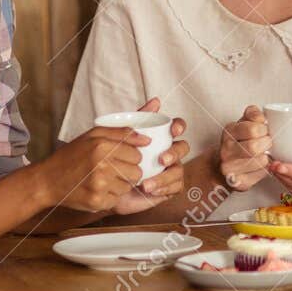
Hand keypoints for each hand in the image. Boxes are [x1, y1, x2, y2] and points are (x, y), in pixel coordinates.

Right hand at [40, 123, 145, 213]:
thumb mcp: (93, 135)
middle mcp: (102, 166)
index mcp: (102, 146)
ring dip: (120, 184)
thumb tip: (146, 139)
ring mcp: (99, 186)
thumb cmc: (71, 156)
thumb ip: (121, 132)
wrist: (48, 180)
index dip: (130, 156)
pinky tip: (97, 189)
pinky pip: (117, 199)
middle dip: (128, 171)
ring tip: (103, 178)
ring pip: (128, 187)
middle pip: (137, 172)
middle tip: (112, 169)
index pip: (137, 154)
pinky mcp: (97, 202)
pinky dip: (110, 196)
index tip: (120, 157)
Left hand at [111, 97, 191, 215]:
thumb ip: (140, 118)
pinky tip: (150, 189)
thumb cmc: (119, 159)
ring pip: (179, 170)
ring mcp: (170, 170)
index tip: (173, 130)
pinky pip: (176, 187)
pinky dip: (163, 188)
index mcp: (161, 137)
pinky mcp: (169, 188)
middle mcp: (169, 152)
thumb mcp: (125, 137)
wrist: (108, 186)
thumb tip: (156, 100)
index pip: (177, 127)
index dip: (179, 126)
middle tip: (162, 159)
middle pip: (183, 147)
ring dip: (165, 176)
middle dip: (175, 152)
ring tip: (147, 183)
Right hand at [216, 104, 271, 192]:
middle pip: (255, 147)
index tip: (263, 130)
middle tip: (266, 143)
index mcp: (229, 132)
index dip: (263, 129)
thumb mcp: (243, 123)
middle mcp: (226, 150)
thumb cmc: (238, 142)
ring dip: (266, 156)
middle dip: (266, 143)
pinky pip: (261, 174)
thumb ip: (253, 115)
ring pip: (260, 161)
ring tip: (262, 154)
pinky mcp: (238, 182)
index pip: (253, 129)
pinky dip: (264, 169)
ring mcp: (229, 168)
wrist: (224, 165)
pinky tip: (259, 165)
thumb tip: (261, 116)